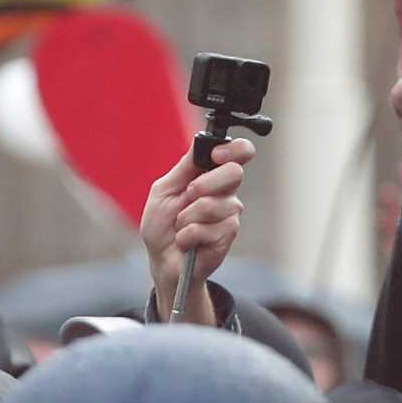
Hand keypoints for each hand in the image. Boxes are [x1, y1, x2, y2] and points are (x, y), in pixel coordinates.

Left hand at [141, 136, 256, 326]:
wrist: (162, 259)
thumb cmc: (162, 224)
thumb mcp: (164, 190)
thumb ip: (184, 167)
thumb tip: (201, 143)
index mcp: (212, 174)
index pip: (239, 152)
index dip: (235, 149)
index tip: (216, 156)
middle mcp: (226, 192)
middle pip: (234, 172)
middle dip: (205, 184)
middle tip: (188, 196)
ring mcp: (230, 213)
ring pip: (215, 204)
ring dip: (188, 217)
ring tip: (181, 225)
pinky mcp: (228, 235)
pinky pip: (210, 228)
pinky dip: (189, 234)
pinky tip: (186, 240)